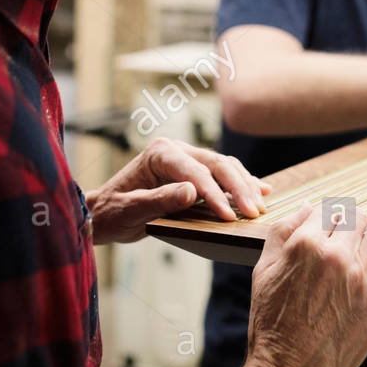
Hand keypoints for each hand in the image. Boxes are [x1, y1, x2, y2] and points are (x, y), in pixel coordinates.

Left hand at [86, 137, 270, 243]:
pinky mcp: (194, 170)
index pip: (196, 172)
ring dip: (245, 185)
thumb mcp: (130, 210)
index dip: (215, 194)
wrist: (105, 213)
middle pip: (217, 164)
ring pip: (225, 166)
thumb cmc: (112, 213)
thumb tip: (192, 192)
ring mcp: (187, 158)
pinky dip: (242, 182)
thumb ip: (159, 200)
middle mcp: (176, 150)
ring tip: (260, 206)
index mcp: (161, 154)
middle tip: (254, 212)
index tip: (230, 216)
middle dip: (239, 188)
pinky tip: (261, 190)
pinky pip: (223, 174)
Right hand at [222, 200, 366, 366]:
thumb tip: (307, 207)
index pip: (325, 210)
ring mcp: (362, 276)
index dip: (326, 217)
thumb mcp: (264, 270)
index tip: (328, 226)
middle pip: (354, 216)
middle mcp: (335, 256)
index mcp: (303, 246)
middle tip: (349, 233)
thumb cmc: (273, 324)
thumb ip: (282, 232)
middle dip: (351, 220)